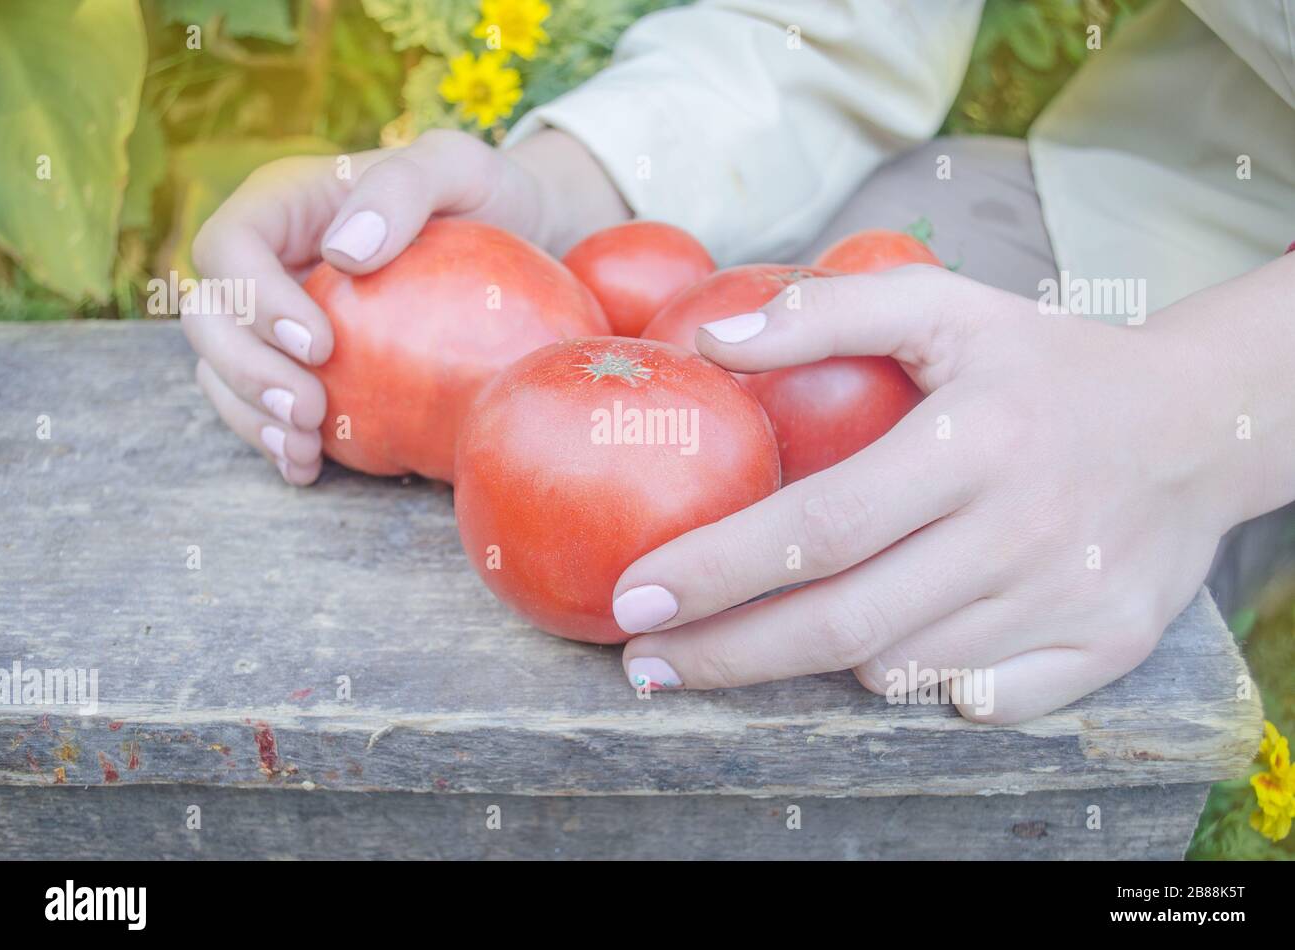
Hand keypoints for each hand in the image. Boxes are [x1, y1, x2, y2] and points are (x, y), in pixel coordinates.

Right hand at [182, 129, 627, 483]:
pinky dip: (276, 440)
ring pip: (222, 369)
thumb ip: (402, 187)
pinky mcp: (305, 367)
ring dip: (252, 415)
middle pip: (210, 318)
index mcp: (284, 205)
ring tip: (304, 446)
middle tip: (310, 410)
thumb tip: (345, 252)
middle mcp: (268, 262)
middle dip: (246, 370)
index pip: (229, 248)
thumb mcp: (457, 165)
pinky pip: (264, 407)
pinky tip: (308, 466)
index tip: (321, 344)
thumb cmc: (482, 193)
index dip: (255, 301)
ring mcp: (279, 319)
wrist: (515, 236)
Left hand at [616, 265, 1258, 722]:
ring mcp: (1067, 601)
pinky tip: (895, 643)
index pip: (818, 527)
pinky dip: (920, 684)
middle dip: (728, 655)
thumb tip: (709, 343)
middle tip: (646, 666)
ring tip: (769, 627)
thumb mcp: (946, 306)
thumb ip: (829, 312)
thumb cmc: (1042, 363)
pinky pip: (976, 702)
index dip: (716, 569)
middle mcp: (1021, 531)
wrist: (1194, 423)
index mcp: (975, 442)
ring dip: (820, 657)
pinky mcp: (1105, 650)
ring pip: (900, 669)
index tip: (635, 597)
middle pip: (845, 623)